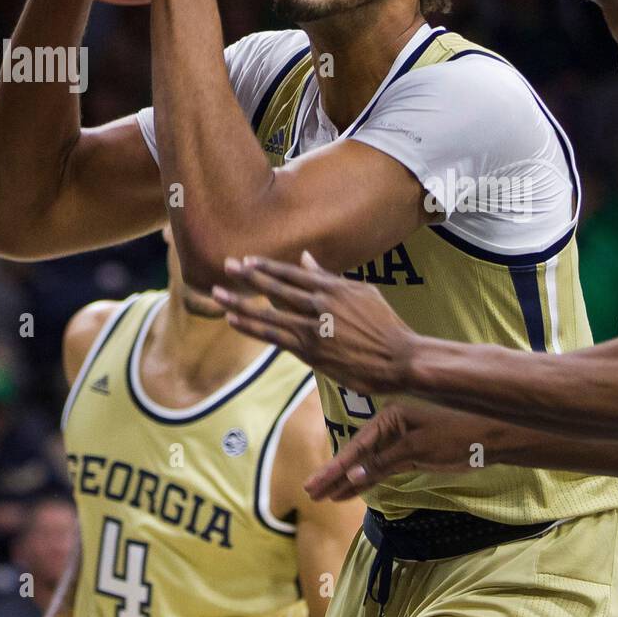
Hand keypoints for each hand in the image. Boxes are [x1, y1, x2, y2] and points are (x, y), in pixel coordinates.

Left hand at [213, 252, 416, 394]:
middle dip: (248, 277)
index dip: (267, 267)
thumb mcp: (363, 293)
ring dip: (240, 302)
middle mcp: (320, 304)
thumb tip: (306, 258)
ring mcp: (314, 328)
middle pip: (276, 288)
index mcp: (333, 288)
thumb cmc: (385, 325)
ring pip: (269, 312)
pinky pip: (274, 337)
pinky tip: (234, 320)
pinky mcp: (311, 351)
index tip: (246, 261)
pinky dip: (252, 327)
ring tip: (217, 293)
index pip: (292, 274)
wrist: (400, 358)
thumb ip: (331, 277)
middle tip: (225, 266)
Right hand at [302, 400, 499, 500]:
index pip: (357, 446)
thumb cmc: (459, 433)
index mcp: (391, 415)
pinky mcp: (414, 452)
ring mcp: (403, 439)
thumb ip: (385, 461)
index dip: (335, 468)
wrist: (493, 435)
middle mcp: (393, 425)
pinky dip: (369, 479)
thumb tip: (354, 474)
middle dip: (336, 475)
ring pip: (370, 462)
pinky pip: (384, 467)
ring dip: (350, 480)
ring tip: (326, 496)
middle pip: (359, 454)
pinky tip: (353, 490)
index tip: (314, 485)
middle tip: (311, 493)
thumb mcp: (419, 447)